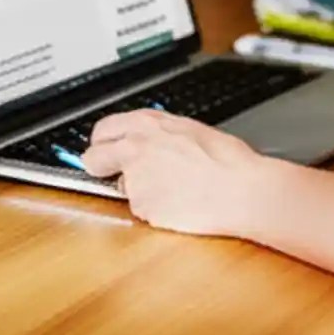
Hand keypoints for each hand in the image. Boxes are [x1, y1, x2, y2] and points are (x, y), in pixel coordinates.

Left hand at [81, 109, 274, 236]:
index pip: (102, 130)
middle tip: (113, 173)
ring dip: (140, 190)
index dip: (103, 143)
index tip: (105, 150)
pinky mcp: (142, 207)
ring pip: (123, 188)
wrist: (240, 190)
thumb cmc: (227, 160)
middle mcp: (133, 149)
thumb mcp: (189, 129)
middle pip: (93, 159)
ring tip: (175, 190)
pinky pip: (142, 209)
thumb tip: (147, 139)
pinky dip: (156, 209)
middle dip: (99, 166)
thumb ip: (159, 133)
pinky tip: (180, 204)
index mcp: (146, 124)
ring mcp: (134, 180)